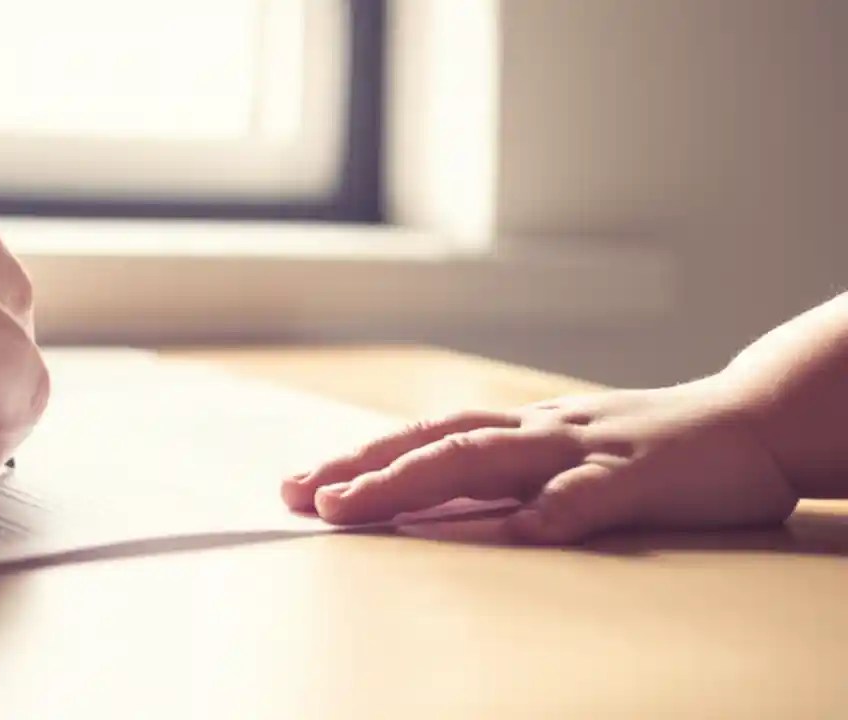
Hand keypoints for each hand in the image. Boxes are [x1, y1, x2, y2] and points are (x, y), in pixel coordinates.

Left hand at [280, 376, 798, 542]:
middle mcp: (536, 431)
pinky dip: (545, 511)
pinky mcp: (638, 474)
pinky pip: (586, 495)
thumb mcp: (564, 461)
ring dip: (413, 482)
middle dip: (362, 470)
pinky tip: (509, 531)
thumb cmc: (644, 449)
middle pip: (434, 444)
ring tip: (352, 507)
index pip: (423, 440)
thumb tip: (427, 514)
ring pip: (487, 460)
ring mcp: (584, 447)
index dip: (358, 461)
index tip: (295, 487)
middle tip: (297, 495)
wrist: (750, 419)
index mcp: (518, 430)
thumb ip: (504, 483)